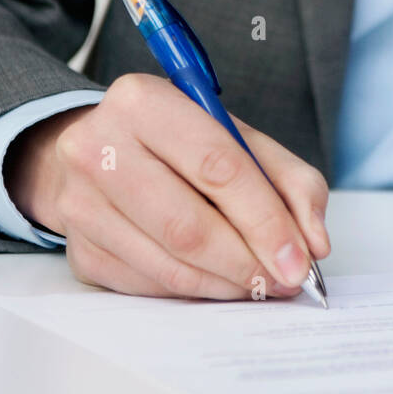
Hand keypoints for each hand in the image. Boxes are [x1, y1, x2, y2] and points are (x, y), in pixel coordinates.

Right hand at [4, 73, 329, 299]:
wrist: (101, 152)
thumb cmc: (179, 144)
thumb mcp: (238, 139)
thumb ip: (290, 181)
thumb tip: (313, 242)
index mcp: (143, 102)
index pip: (217, 167)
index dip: (265, 220)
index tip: (299, 258)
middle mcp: (99, 149)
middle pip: (188, 226)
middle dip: (248, 263)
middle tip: (285, 281)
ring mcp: (81, 205)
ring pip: (169, 265)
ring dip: (226, 284)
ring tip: (261, 284)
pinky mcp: (79, 252)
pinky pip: (150, 285)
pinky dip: (196, 291)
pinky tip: (220, 282)